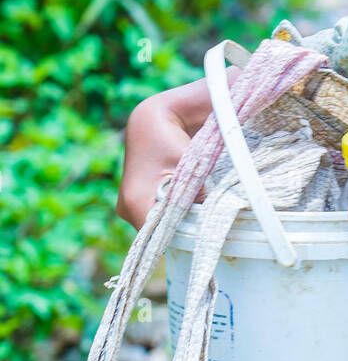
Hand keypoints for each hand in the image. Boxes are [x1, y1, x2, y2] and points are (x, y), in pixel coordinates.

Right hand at [116, 93, 192, 229]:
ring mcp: (127, 206)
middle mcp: (126, 209)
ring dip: (176, 220)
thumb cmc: (169, 142)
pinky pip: (154, 216)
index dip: (183, 237)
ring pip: (157, 225)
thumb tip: (207, 223)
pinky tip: (184, 201)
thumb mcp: (188, 171)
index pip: (160, 238)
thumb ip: (197, 200)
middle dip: (181, 229)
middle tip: (204, 222)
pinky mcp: (133, 201)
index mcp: (135, 203)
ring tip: (195, 207)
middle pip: (158, 234)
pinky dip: (169, 213)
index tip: (202, 234)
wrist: (150, 122)